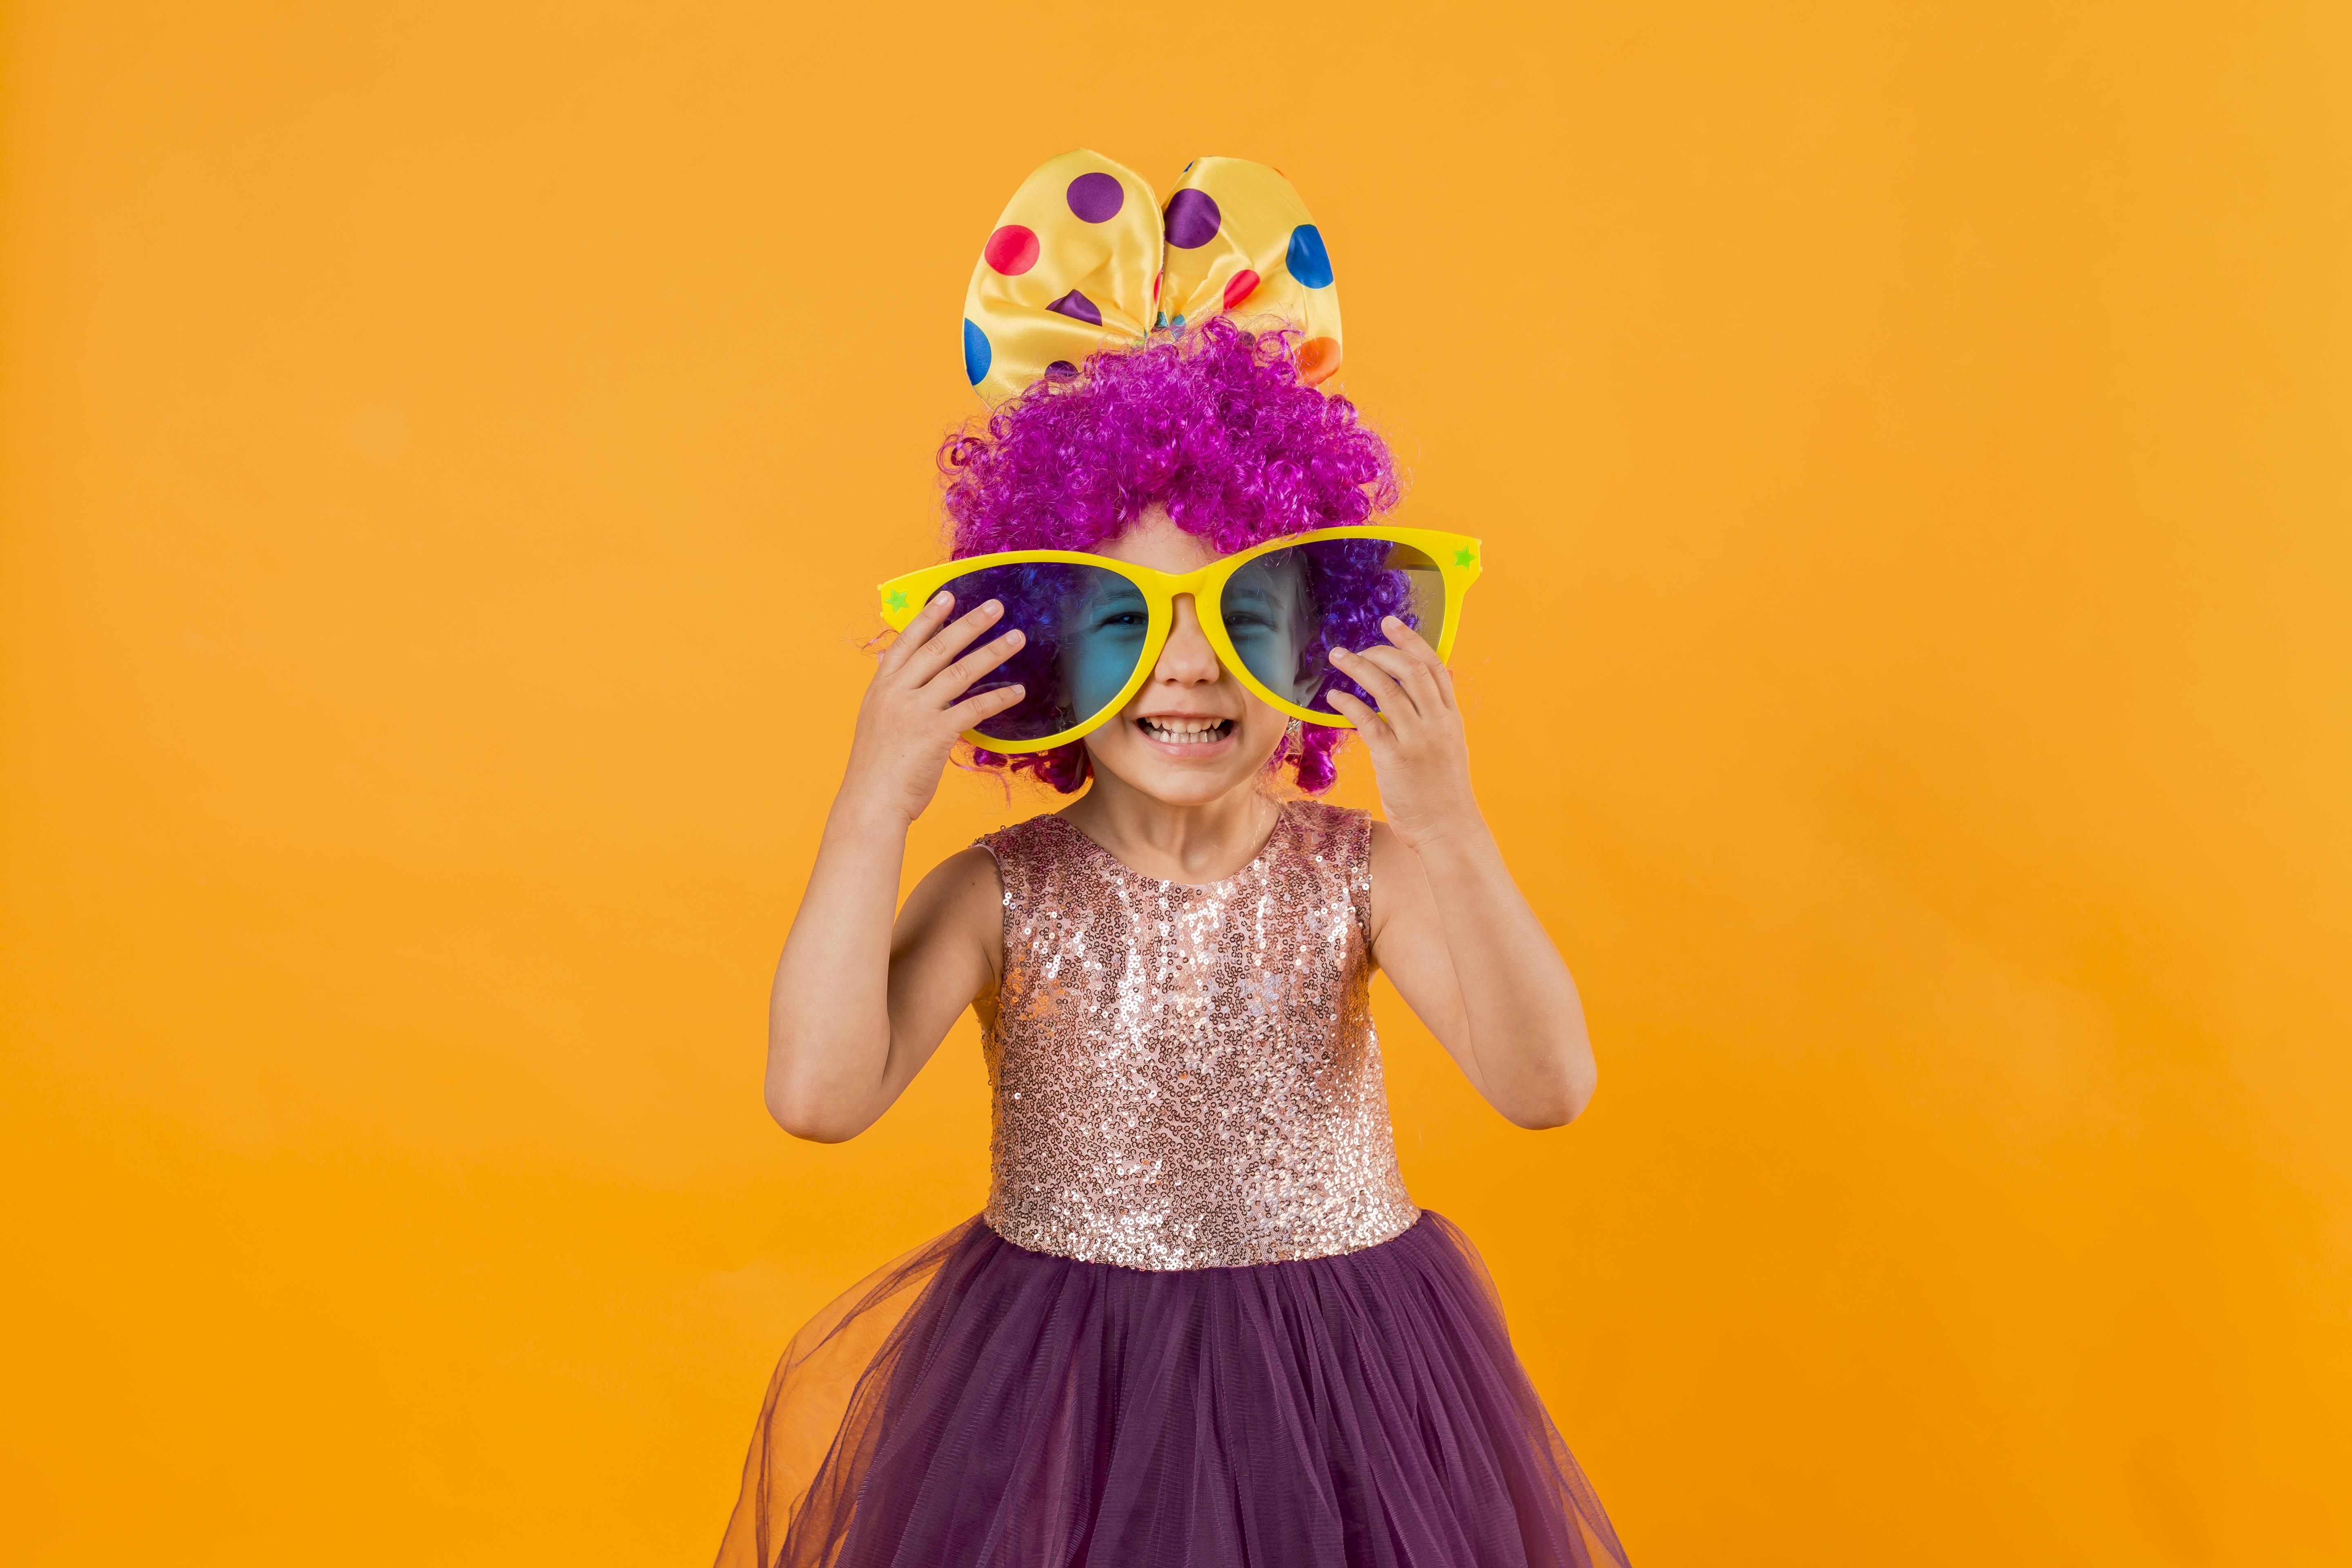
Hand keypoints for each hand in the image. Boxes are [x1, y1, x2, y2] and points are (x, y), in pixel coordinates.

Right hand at [841, 592, 1025, 826]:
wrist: (870, 802)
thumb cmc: (875, 768)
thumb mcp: (874, 720)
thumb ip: (887, 691)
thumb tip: (888, 663)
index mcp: (881, 687)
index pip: (906, 642)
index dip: (928, 618)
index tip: (947, 596)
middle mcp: (897, 692)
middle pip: (938, 648)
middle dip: (968, 624)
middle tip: (995, 606)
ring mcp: (915, 711)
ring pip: (960, 672)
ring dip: (992, 652)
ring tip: (1016, 637)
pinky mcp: (935, 733)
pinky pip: (973, 708)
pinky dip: (998, 698)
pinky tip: (1018, 690)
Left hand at [1325, 617, 1480, 851]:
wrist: (1448, 829)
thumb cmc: (1443, 791)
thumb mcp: (1449, 746)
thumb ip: (1436, 718)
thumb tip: (1423, 690)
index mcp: (1450, 717)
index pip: (1434, 666)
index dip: (1412, 640)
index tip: (1391, 623)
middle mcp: (1436, 723)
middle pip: (1411, 670)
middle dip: (1381, 650)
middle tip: (1356, 646)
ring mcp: (1417, 740)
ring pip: (1388, 689)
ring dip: (1359, 668)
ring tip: (1338, 657)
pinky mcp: (1394, 759)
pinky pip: (1368, 722)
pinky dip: (1349, 703)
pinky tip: (1334, 696)